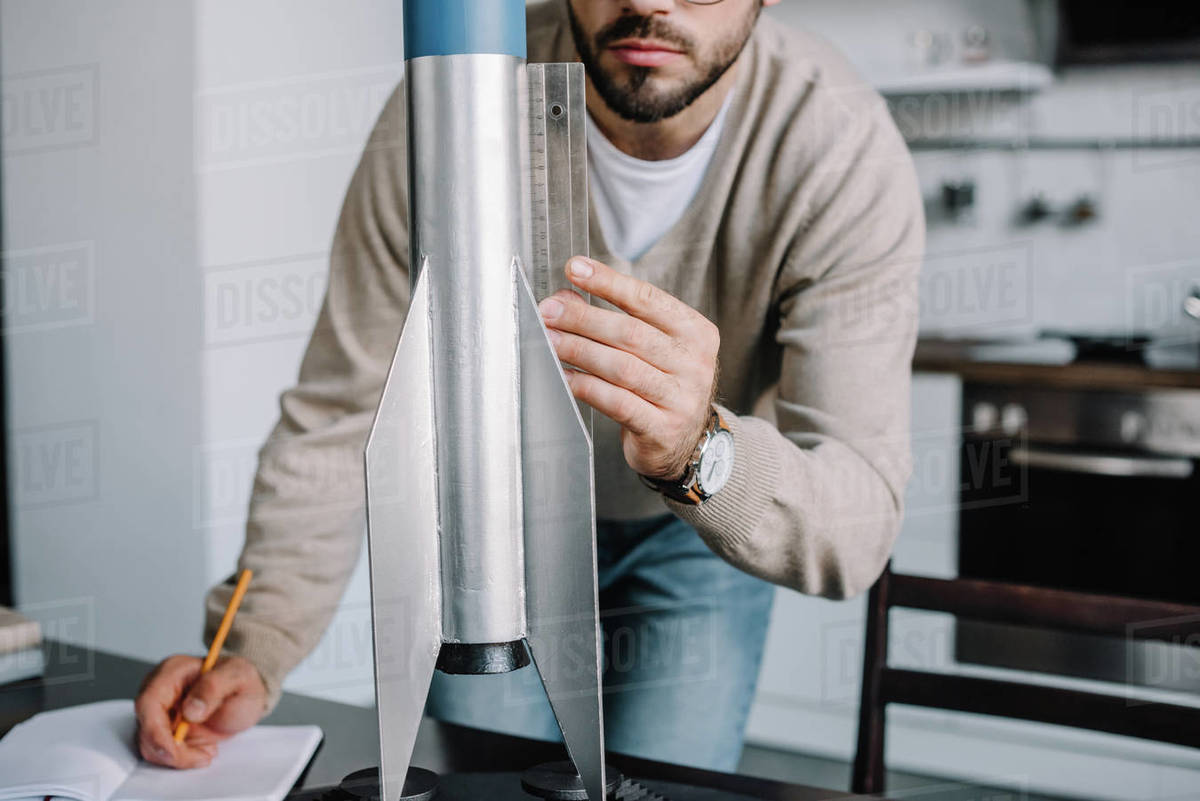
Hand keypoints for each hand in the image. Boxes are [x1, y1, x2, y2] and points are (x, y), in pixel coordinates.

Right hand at [134, 653, 267, 768]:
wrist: (245, 694)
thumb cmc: (241, 680)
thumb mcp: (239, 676)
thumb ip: (214, 686)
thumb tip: (190, 709)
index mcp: (172, 672)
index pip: (148, 703)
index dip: (154, 731)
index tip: (172, 751)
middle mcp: (160, 692)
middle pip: (146, 729)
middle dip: (171, 751)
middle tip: (203, 756)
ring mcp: (160, 713)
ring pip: (151, 746)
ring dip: (179, 757)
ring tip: (209, 750)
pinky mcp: (166, 731)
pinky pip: (163, 752)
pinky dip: (182, 758)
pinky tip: (205, 749)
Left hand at [539, 256, 719, 479]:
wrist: (685, 442)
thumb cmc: (663, 386)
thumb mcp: (651, 348)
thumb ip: (614, 319)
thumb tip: (566, 297)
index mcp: (696, 333)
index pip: (647, 299)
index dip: (608, 282)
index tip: (575, 269)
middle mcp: (695, 364)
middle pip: (630, 333)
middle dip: (583, 318)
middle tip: (550, 310)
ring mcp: (681, 399)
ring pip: (622, 367)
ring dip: (579, 350)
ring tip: (550, 340)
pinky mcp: (662, 429)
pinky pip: (617, 402)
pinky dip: (586, 386)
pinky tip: (565, 376)